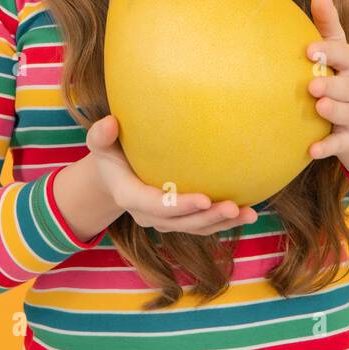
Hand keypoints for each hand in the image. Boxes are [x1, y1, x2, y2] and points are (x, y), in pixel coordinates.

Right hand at [85, 114, 258, 233]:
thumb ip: (101, 135)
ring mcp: (164, 221)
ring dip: (221, 223)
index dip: (180, 205)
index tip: (204, 198)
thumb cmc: (110, 153)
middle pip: (180, 222)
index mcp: (130, 197)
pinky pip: (202, 225)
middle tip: (232, 207)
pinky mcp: (179, 219)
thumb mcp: (100, 144)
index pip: (156, 205)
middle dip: (207, 218)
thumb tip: (110, 121)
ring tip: (249, 215)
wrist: (113, 176)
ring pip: (195, 228)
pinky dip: (224, 222)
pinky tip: (248, 213)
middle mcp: (148, 215)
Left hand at [305, 0, 348, 187]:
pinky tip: (311, 150)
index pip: (346, 54)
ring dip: (334, 110)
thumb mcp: (337, 51)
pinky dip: (328, 146)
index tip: (308, 50)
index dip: (329, 51)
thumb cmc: (342, 77)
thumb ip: (327, 22)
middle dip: (333, 84)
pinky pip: (342, 143)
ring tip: (318, 107)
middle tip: (312, 84)